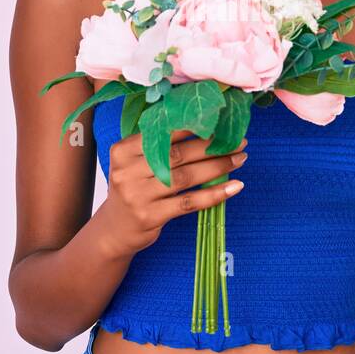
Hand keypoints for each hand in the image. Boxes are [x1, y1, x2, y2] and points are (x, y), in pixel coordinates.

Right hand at [96, 129, 247, 256]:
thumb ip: (158, 146)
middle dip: (212, 147)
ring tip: (239, 159)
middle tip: (239, 141)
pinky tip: (233, 187)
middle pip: (178, 154)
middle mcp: (127, 171)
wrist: (115, 230)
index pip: (164, 132)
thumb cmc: (133, 188)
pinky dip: (213, 194)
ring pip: (186, 177)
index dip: (194, 126)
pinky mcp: (150, 216)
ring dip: (217, 167)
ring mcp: (138, 195)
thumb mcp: (134, 163)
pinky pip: (188, 202)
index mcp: (123, 150)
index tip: (220, 123)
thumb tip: (203, 128)